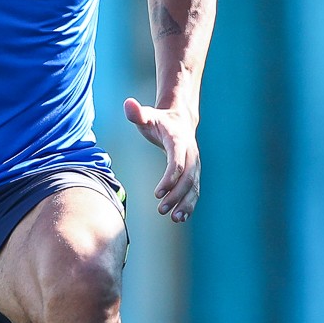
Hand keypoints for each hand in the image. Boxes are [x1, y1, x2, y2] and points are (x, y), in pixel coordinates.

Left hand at [125, 99, 198, 221]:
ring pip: (194, 187)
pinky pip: (194, 191)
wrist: (180, 120)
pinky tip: (180, 217)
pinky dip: (189, 204)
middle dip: (176, 195)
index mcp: (179, 141)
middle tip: (161, 210)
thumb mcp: (147, 116)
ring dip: (186, 204)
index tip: (158, 193)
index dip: (170, 178)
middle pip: (188, 178)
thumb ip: (137, 113)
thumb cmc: (159, 120)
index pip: (177, 162)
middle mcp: (191, 154)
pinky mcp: (194, 173)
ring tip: (174, 218)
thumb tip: (128, 103)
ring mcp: (195, 165)